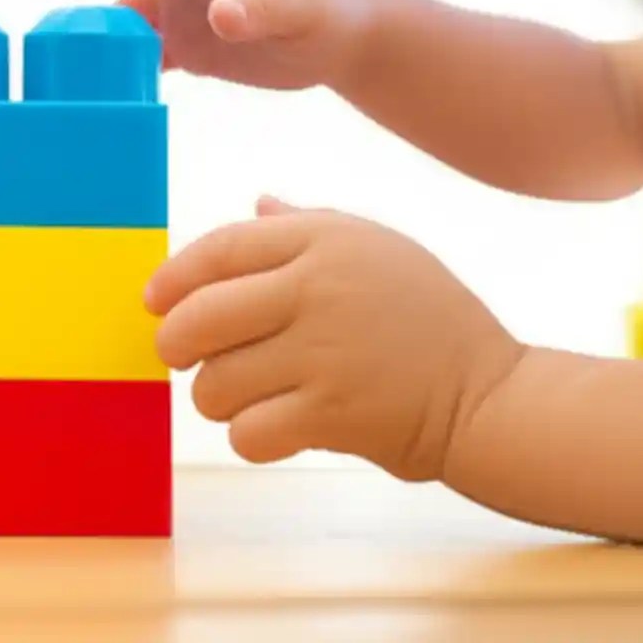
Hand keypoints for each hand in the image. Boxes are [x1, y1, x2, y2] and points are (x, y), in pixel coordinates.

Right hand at [47, 0, 373, 89]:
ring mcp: (183, 10)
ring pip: (126, 8)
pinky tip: (99, 85)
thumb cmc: (326, 10)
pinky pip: (142, 53)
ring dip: (95, 21)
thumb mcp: (301, 6)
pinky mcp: (186, 47)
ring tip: (60, 39)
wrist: (338, 41)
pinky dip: (119, 65)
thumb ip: (261, 8)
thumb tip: (220, 16)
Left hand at [145, 197, 521, 479]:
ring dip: (219, 399)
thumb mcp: (378, 250)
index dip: (173, 277)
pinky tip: (279, 428)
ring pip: (214, 384)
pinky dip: (252, 437)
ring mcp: (324, 353)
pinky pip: (246, 432)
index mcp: (325, 240)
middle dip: (174, 345)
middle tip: (182, 358)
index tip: (153, 302)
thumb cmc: (428, 319)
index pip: (219, 249)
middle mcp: (318, 289)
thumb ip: (307, 228)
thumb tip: (255, 205)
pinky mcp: (332, 414)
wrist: (489, 396)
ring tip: (252, 396)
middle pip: (198, 319)